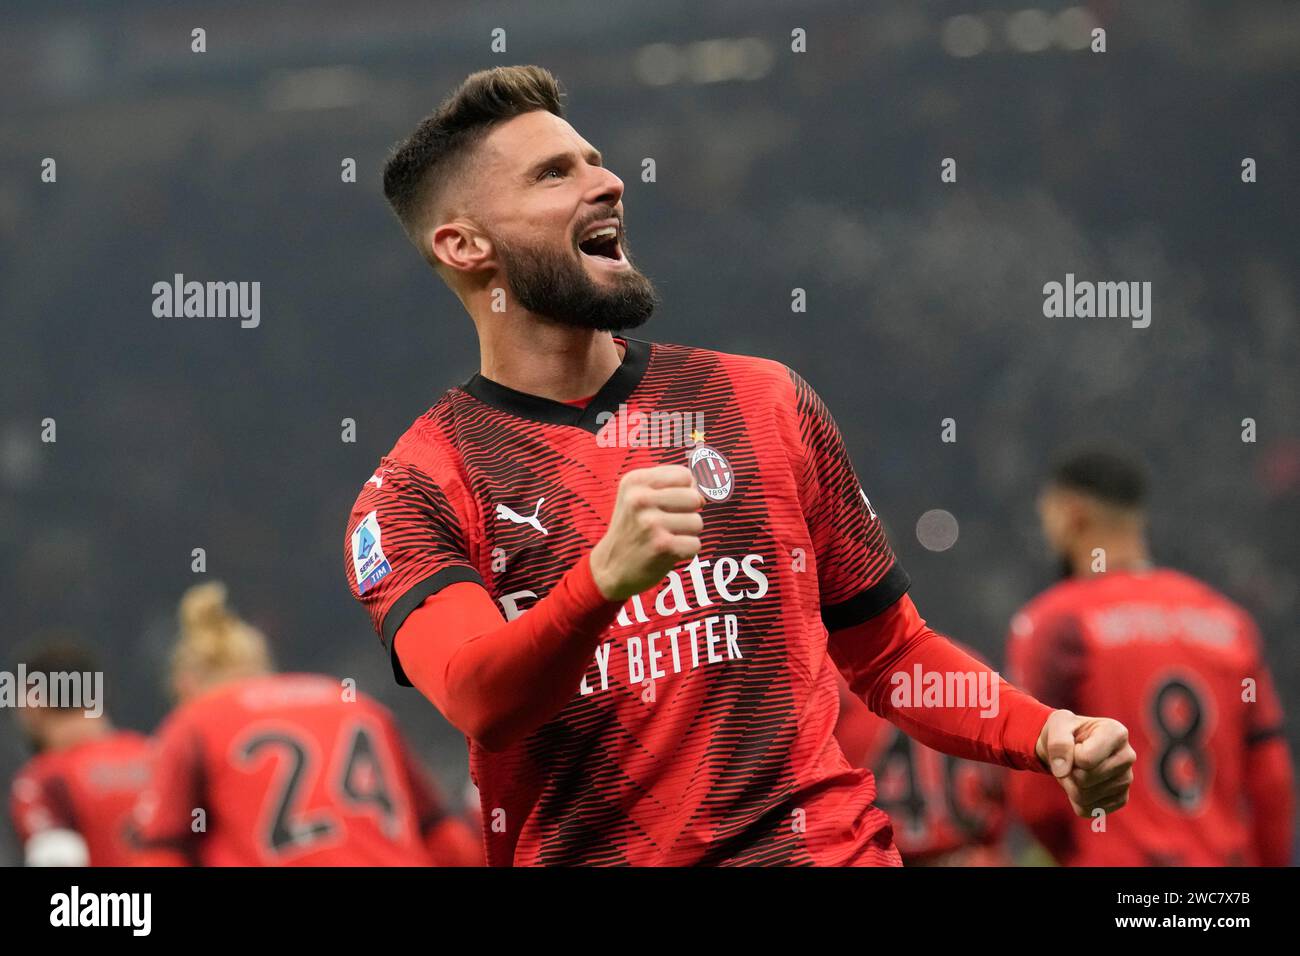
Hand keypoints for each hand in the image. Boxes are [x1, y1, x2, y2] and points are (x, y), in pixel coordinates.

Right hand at [589, 465, 703, 601]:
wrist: (609, 568)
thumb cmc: (633, 528)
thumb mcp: (637, 496)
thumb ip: (670, 485)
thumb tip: (704, 487)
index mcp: (635, 481)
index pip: (684, 475)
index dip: (685, 491)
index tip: (670, 504)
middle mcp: (640, 499)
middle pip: (695, 497)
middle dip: (688, 513)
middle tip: (668, 525)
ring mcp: (650, 523)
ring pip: (697, 522)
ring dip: (687, 534)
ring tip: (665, 538)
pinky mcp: (661, 546)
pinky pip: (696, 544)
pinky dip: (686, 552)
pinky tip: (667, 552)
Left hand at [1035, 709, 1136, 817]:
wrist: (1069, 745)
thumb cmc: (1066, 731)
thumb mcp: (1057, 724)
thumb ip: (1058, 743)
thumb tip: (1063, 771)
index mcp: (1116, 733)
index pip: (1085, 760)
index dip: (1069, 755)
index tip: (1073, 745)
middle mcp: (1128, 756)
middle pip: (1084, 779)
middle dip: (1067, 771)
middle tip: (1069, 760)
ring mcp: (1126, 780)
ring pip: (1084, 797)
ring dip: (1069, 785)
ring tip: (1074, 770)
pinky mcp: (1120, 799)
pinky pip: (1087, 810)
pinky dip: (1074, 799)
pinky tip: (1081, 783)